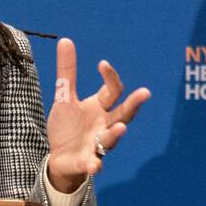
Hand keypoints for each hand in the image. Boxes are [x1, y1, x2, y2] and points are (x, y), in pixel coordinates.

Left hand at [45, 38, 150, 192]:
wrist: (60, 158)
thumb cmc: (67, 126)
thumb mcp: (64, 98)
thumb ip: (67, 72)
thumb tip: (65, 40)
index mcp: (101, 107)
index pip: (113, 90)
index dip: (110, 77)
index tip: (102, 64)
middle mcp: (105, 124)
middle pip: (124, 113)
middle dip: (134, 104)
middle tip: (145, 92)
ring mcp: (99, 144)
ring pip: (111, 139)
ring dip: (115, 134)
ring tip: (120, 128)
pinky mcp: (88, 162)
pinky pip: (93, 164)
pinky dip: (94, 165)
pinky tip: (94, 166)